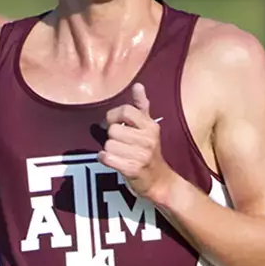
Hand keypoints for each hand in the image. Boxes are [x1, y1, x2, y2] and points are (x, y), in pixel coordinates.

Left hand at [97, 83, 174, 201]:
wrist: (159, 180)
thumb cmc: (148, 151)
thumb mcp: (148, 127)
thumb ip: (142, 106)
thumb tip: (138, 85)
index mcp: (150, 126)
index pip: (126, 111)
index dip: (114, 116)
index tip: (114, 123)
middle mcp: (148, 139)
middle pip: (113, 130)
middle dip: (112, 137)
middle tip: (120, 144)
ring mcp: (141, 155)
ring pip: (108, 144)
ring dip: (108, 150)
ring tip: (119, 154)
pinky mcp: (132, 169)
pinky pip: (107, 158)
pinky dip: (105, 159)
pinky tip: (112, 161)